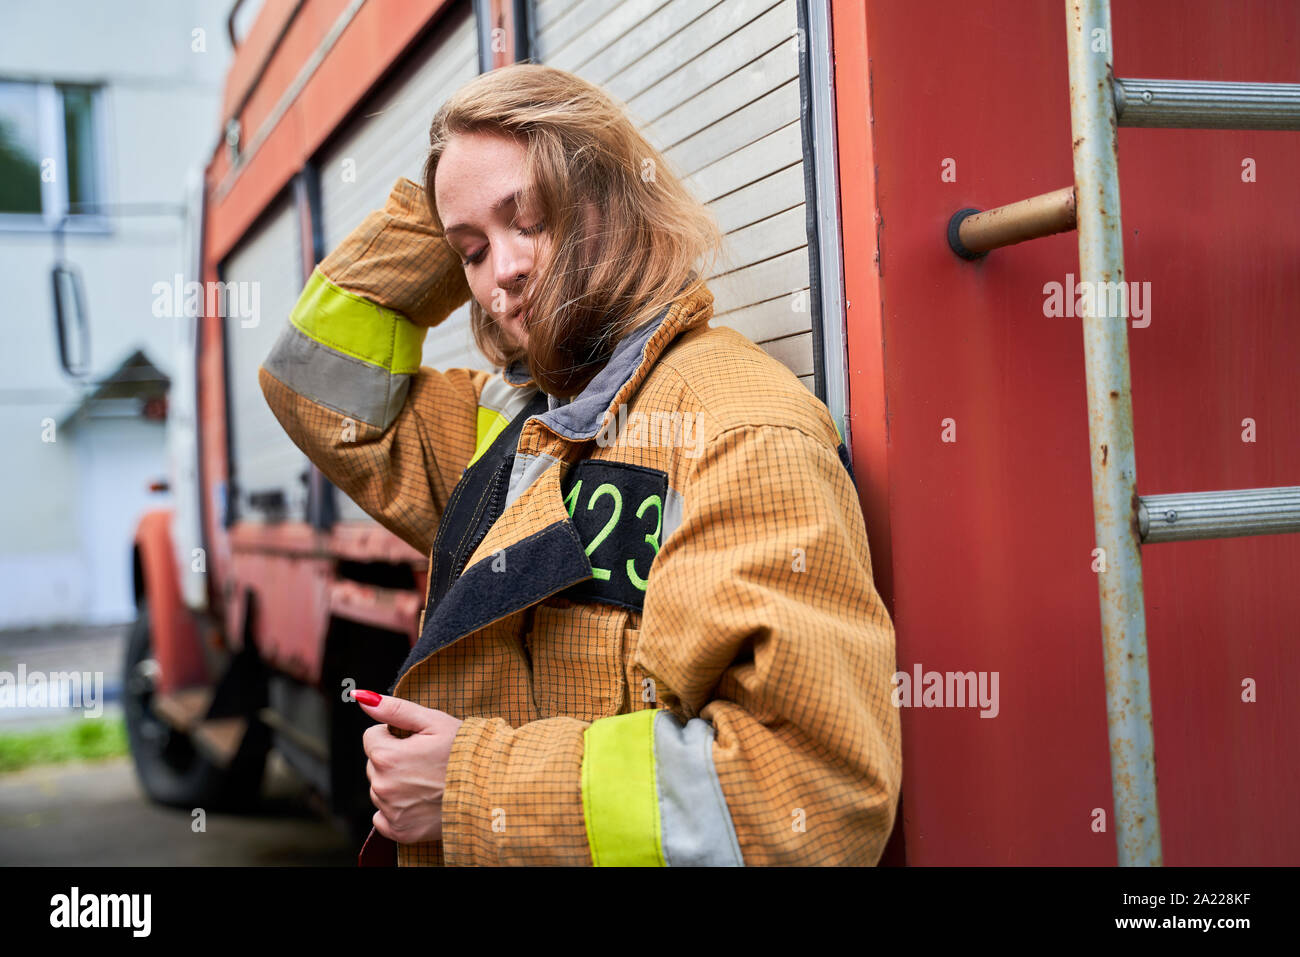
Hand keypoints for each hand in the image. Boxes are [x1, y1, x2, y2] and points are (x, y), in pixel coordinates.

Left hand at [355, 690, 463, 844]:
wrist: (492, 789)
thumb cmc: (465, 752)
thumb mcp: (433, 721)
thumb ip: (393, 709)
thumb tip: (361, 697)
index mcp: (387, 756)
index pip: (372, 738)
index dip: (394, 736)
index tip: (417, 741)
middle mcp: (383, 787)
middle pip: (374, 765)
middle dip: (393, 760)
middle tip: (425, 761)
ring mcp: (391, 812)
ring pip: (380, 790)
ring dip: (395, 784)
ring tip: (427, 781)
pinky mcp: (400, 832)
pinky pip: (382, 818)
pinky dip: (396, 811)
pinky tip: (420, 803)